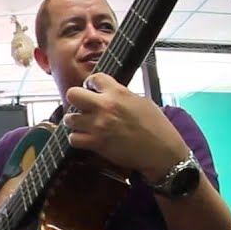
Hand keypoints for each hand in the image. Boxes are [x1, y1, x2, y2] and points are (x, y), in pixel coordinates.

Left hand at [64, 73, 190, 183]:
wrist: (161, 152)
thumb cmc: (157, 127)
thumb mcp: (142, 102)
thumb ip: (122, 95)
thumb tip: (110, 94)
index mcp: (119, 93)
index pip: (95, 78)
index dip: (91, 83)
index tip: (92, 89)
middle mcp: (105, 107)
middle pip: (73, 94)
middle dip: (76, 99)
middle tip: (82, 106)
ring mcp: (98, 125)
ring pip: (69, 118)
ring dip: (74, 121)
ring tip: (82, 123)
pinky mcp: (96, 143)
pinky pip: (73, 138)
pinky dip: (77, 138)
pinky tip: (84, 138)